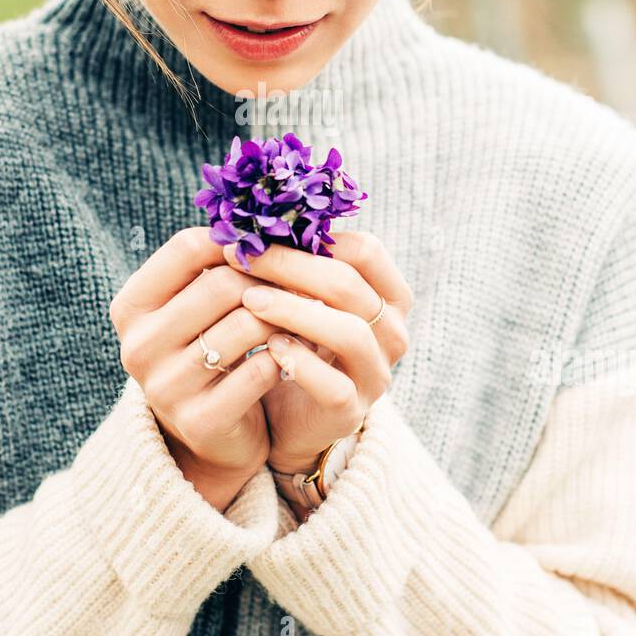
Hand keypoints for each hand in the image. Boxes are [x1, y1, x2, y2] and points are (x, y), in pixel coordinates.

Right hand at [109, 227, 284, 509]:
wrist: (214, 433)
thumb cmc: (208, 348)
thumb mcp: (195, 305)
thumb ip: (215, 265)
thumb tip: (265, 219)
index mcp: (131, 307)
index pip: (188, 247)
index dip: (237, 243)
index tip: (270, 248)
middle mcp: (138, 346)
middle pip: (221, 284)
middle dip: (269, 281)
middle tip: (303, 282)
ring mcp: (164, 388)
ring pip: (246, 325)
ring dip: (285, 317)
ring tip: (307, 313)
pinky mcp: (200, 421)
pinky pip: (261, 370)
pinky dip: (288, 356)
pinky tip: (299, 351)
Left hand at [220, 230, 412, 474]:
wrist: (287, 416)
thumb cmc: (296, 342)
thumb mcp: (304, 299)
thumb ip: (297, 266)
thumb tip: (255, 219)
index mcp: (388, 297)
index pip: (367, 251)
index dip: (317, 237)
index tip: (264, 233)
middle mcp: (392, 333)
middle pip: (351, 286)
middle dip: (292, 267)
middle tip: (243, 258)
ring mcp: (375, 374)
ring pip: (350, 334)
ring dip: (295, 310)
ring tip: (250, 300)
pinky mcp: (351, 411)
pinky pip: (334, 386)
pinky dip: (300, 362)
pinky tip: (269, 348)